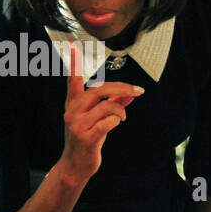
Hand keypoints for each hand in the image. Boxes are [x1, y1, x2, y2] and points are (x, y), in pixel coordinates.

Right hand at [62, 42, 143, 181]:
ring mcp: (77, 124)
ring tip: (123, 117)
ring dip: (121, 110)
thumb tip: (132, 92)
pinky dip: (117, 121)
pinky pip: (108, 122)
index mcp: (73, 104)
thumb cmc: (88, 139)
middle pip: (99, 90)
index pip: (73, 80)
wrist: (76, 165)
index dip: (75, 63)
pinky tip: (117, 124)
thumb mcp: (98, 119)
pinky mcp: (85, 137)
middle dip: (122, 88)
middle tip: (138, 91)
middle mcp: (72, 111)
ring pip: (107, 106)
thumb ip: (113, 104)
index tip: (74, 45)